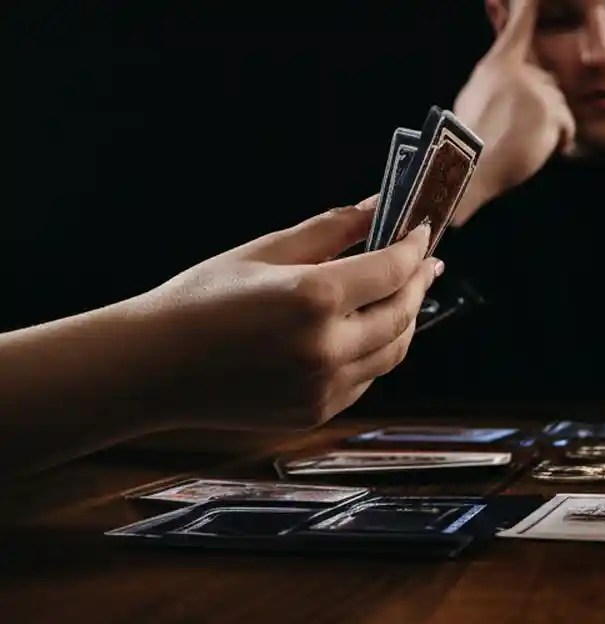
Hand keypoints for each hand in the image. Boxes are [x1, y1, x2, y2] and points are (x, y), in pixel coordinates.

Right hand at [135, 199, 440, 429]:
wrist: (153, 367)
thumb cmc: (202, 299)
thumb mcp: (266, 250)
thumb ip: (332, 228)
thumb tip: (380, 206)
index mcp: (314, 298)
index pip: (393, 268)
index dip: (415, 247)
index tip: (422, 232)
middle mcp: (327, 347)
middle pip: (404, 311)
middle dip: (419, 282)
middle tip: (425, 262)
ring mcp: (325, 386)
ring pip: (394, 350)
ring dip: (405, 319)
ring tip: (403, 294)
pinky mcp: (317, 411)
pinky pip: (366, 377)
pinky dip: (376, 351)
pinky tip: (367, 330)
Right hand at [451, 0, 575, 224]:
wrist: (470, 167)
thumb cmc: (472, 138)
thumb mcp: (477, 94)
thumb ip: (498, 75)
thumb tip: (505, 65)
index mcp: (497, 65)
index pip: (519, 27)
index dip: (527, 6)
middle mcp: (519, 72)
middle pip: (549, 85)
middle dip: (541, 110)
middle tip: (514, 132)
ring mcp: (537, 90)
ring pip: (559, 108)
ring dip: (548, 129)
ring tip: (521, 142)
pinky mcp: (551, 111)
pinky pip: (567, 127)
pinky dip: (558, 142)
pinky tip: (536, 149)